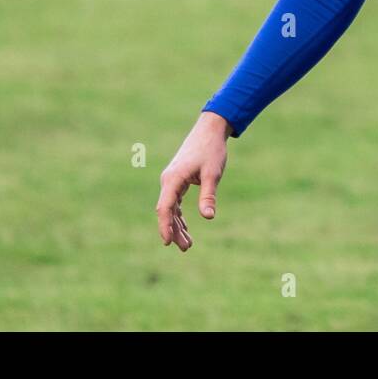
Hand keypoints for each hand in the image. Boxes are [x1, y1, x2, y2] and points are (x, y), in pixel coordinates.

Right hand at [156, 112, 229, 252]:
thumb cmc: (212, 150)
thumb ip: (208, 195)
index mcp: (173, 179)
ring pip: (171, 208)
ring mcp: (172, 180)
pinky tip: (185, 227)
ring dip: (178, 225)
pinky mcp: (178, 179)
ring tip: (188, 244)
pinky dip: (180, 215)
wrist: (210, 129)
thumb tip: (208, 217)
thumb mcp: (212, 174)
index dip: (165, 226)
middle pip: (167, 211)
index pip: (165, 207)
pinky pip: (175, 202)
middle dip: (174, 231)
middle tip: (186, 248)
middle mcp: (168, 180)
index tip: (168, 242)